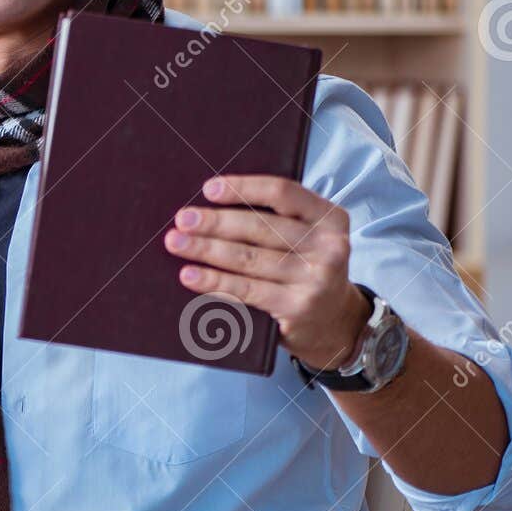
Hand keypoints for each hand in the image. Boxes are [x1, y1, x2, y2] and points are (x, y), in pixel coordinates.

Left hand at [164, 174, 370, 370]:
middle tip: (182, 219)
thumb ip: (276, 218)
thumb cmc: (306, 268)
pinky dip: (214, 281)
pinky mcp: (297, 307)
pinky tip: (190, 274)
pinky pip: (246, 290)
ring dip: (206, 249)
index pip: (283, 193)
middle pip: (260, 227)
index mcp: (330, 218)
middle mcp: (329, 246)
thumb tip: (212, 204)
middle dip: (215, 222)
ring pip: (249, 258)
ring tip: (176, 243)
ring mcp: (315, 279)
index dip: (243, 188)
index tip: (208, 189)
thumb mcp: (306, 237)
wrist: (335, 322)